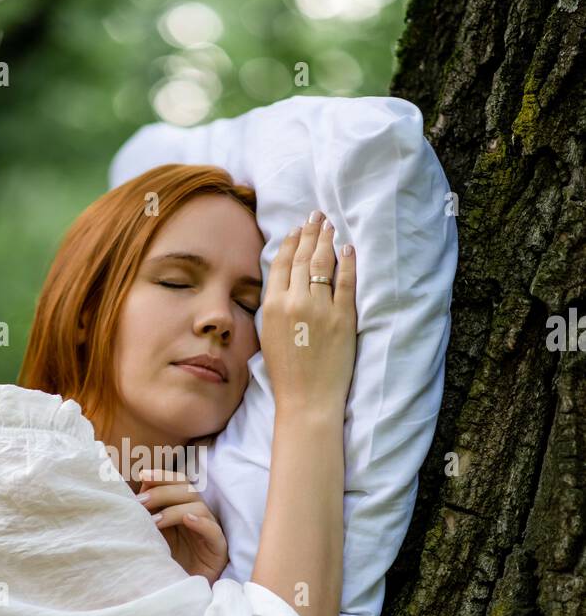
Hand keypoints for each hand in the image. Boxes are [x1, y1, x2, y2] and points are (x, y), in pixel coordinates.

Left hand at [135, 467, 227, 585]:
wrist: (178, 592)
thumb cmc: (165, 561)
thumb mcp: (152, 535)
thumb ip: (147, 513)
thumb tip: (134, 491)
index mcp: (184, 507)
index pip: (178, 482)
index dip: (162, 476)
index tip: (142, 476)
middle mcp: (199, 515)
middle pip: (188, 491)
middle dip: (162, 492)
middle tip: (140, 503)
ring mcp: (210, 531)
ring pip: (199, 507)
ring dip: (174, 510)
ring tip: (153, 521)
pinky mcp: (218, 549)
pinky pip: (214, 531)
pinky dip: (201, 523)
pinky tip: (187, 520)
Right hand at [260, 210, 356, 414]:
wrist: (306, 399)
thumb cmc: (286, 372)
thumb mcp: (268, 334)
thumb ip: (274, 305)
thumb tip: (284, 282)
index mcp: (272, 306)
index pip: (282, 264)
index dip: (290, 243)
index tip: (296, 230)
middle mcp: (295, 302)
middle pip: (303, 258)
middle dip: (310, 233)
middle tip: (316, 216)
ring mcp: (320, 308)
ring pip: (323, 264)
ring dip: (326, 241)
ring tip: (330, 226)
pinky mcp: (343, 317)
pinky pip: (346, 282)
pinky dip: (348, 262)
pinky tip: (348, 249)